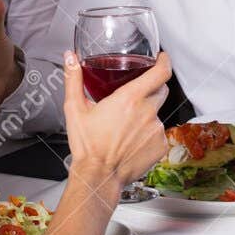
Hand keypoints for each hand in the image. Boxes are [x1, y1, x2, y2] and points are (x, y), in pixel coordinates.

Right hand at [61, 49, 171, 194]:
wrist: (99, 176)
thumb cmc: (88, 145)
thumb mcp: (75, 109)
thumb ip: (73, 79)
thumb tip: (70, 58)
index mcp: (129, 99)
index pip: (160, 73)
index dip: (164, 62)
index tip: (162, 58)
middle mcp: (147, 112)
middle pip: (161, 90)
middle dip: (152, 87)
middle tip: (135, 94)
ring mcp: (156, 130)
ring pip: (157, 113)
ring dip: (146, 114)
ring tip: (126, 125)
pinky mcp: (160, 146)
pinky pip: (158, 133)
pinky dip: (147, 133)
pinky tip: (132, 140)